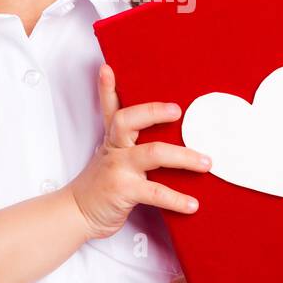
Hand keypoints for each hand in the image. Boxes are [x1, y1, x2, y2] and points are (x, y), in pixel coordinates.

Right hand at [67, 63, 210, 240]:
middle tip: (177, 110)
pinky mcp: (123, 190)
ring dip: (183, 156)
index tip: (108, 69)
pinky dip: (177, 199)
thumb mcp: (110, 159)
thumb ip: (131, 146)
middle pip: (128, 121)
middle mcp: (114, 149)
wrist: (77, 213)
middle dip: (153, 112)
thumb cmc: (101, 186)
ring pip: (153, 153)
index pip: (110, 109)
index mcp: (113, 140)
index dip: (107, 88)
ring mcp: (118, 169)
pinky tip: (192, 204)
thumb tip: (169, 138)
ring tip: (205, 162)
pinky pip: (155, 191)